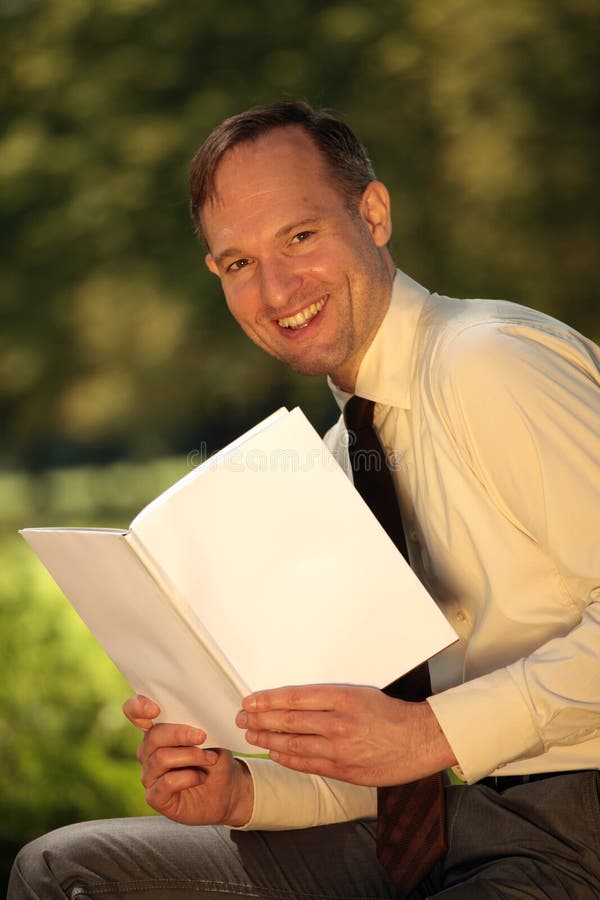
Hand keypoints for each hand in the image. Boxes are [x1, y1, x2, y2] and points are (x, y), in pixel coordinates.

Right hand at [123, 695, 253, 826]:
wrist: (226, 789)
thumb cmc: (216, 757)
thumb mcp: (213, 735)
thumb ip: (201, 723)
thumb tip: (202, 716)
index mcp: (158, 729)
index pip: (135, 712)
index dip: (138, 707)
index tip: (156, 709)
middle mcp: (148, 751)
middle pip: (153, 736)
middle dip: (180, 734)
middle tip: (203, 736)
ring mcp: (149, 775)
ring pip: (161, 758)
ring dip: (191, 756)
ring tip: (211, 758)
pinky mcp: (155, 796)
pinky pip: (166, 783)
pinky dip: (189, 777)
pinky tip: (201, 777)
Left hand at [236, 684, 455, 785]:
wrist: (419, 739)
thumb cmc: (390, 713)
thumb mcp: (359, 693)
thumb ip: (328, 698)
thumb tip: (293, 701)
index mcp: (342, 697)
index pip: (294, 698)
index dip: (268, 700)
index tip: (251, 700)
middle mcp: (338, 722)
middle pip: (288, 721)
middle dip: (260, 719)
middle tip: (243, 717)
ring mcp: (339, 749)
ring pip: (293, 744)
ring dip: (267, 739)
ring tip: (252, 734)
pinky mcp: (343, 770)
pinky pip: (307, 764)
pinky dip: (287, 758)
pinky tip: (274, 752)